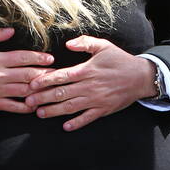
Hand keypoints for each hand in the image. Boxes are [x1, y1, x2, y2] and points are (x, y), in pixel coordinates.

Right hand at [0, 27, 53, 113]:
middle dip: (45, 74)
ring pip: (24, 91)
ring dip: (39, 90)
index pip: (22, 57)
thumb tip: (11, 30)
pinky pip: (14, 106)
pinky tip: (36, 105)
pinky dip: (26, 107)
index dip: (38, 58)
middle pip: (28, 75)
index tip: (50, 58)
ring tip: (51, 88)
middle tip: (57, 73)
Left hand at [24, 35, 155, 130]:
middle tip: (28, 102)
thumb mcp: (104, 46)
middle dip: (43, 98)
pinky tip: (65, 127)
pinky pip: (87, 118)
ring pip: (70, 107)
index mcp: (87, 70)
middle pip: (61, 93)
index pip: (61, 76)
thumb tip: (68, 44)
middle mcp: (89, 86)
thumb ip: (85, 43)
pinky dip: (76, 123)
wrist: (141, 77)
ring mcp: (96, 100)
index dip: (45, 80)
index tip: (32, 84)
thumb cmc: (120, 60)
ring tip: (40, 114)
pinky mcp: (103, 109)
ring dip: (54, 111)